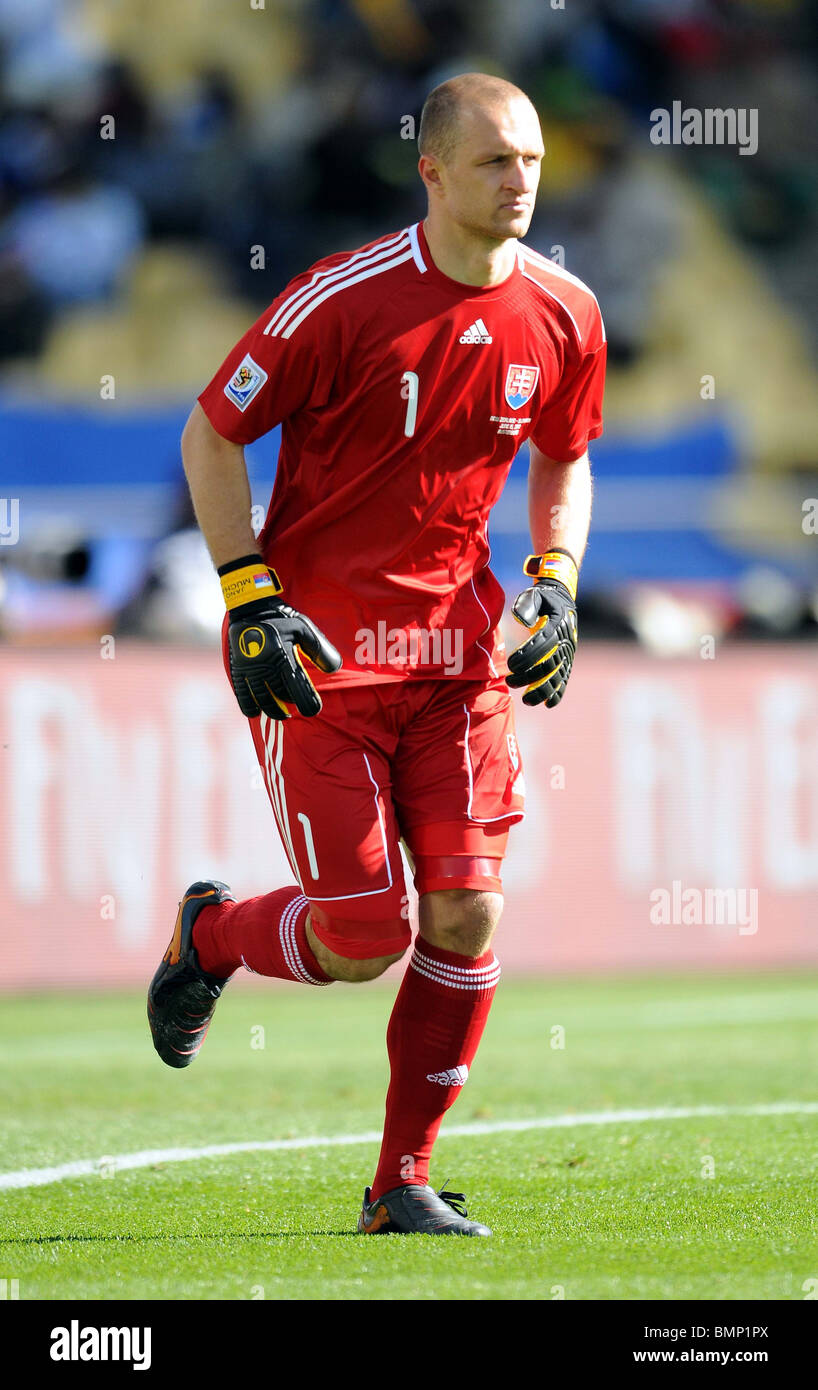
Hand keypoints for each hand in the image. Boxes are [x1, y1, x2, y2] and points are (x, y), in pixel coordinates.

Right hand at [219, 557, 340, 718]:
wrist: (249, 608)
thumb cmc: (281, 619)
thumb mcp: (304, 628)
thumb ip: (320, 649)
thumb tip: (334, 669)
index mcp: (283, 656)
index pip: (298, 687)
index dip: (307, 702)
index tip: (313, 709)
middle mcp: (265, 666)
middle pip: (280, 696)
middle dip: (290, 705)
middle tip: (297, 708)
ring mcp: (249, 669)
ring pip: (262, 699)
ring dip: (272, 710)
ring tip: (281, 713)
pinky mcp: (237, 670)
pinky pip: (242, 695)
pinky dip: (249, 707)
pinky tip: (256, 711)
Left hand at [505, 557, 577, 708]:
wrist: (562, 599)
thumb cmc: (543, 598)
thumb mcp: (534, 595)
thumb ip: (526, 605)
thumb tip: (521, 620)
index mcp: (557, 624)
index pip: (543, 644)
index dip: (528, 656)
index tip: (511, 665)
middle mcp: (566, 641)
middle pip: (549, 663)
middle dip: (530, 676)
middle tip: (510, 681)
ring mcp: (568, 653)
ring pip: (558, 676)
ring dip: (542, 690)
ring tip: (527, 701)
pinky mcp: (568, 660)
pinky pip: (564, 678)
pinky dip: (558, 692)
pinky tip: (548, 704)